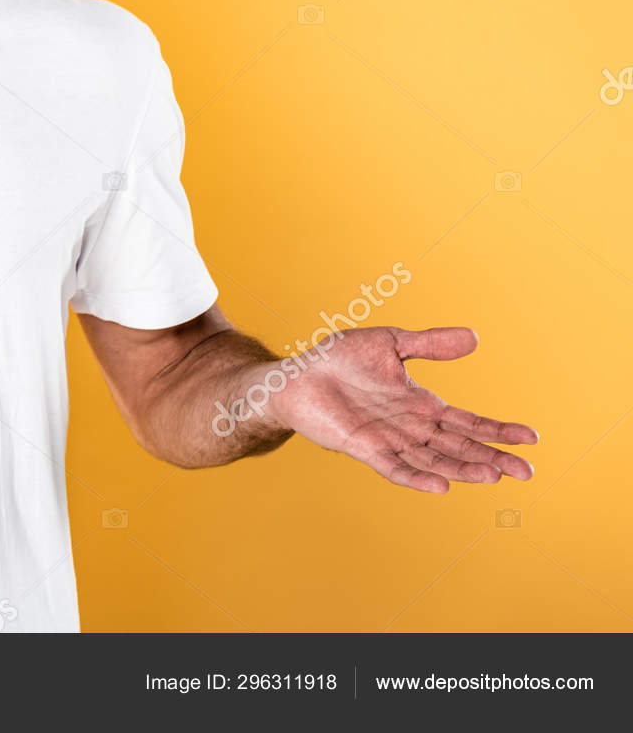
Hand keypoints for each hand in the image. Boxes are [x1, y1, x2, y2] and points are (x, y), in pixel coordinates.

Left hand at [267, 325, 537, 493]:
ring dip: (463, 470)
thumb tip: (475, 337)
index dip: (497, 430)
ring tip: (494, 476)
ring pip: (434, 461)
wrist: (294, 375)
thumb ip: (429, 344)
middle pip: (459, 447)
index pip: (467, 422)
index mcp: (421, 405)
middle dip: (493, 458)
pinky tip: (442, 487)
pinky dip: (418, 478)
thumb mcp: (389, 343)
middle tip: (527, 471)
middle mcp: (410, 428)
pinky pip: (395, 468)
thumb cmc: (337, 359)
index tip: (531, 438)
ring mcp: (389, 440)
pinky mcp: (363, 448)